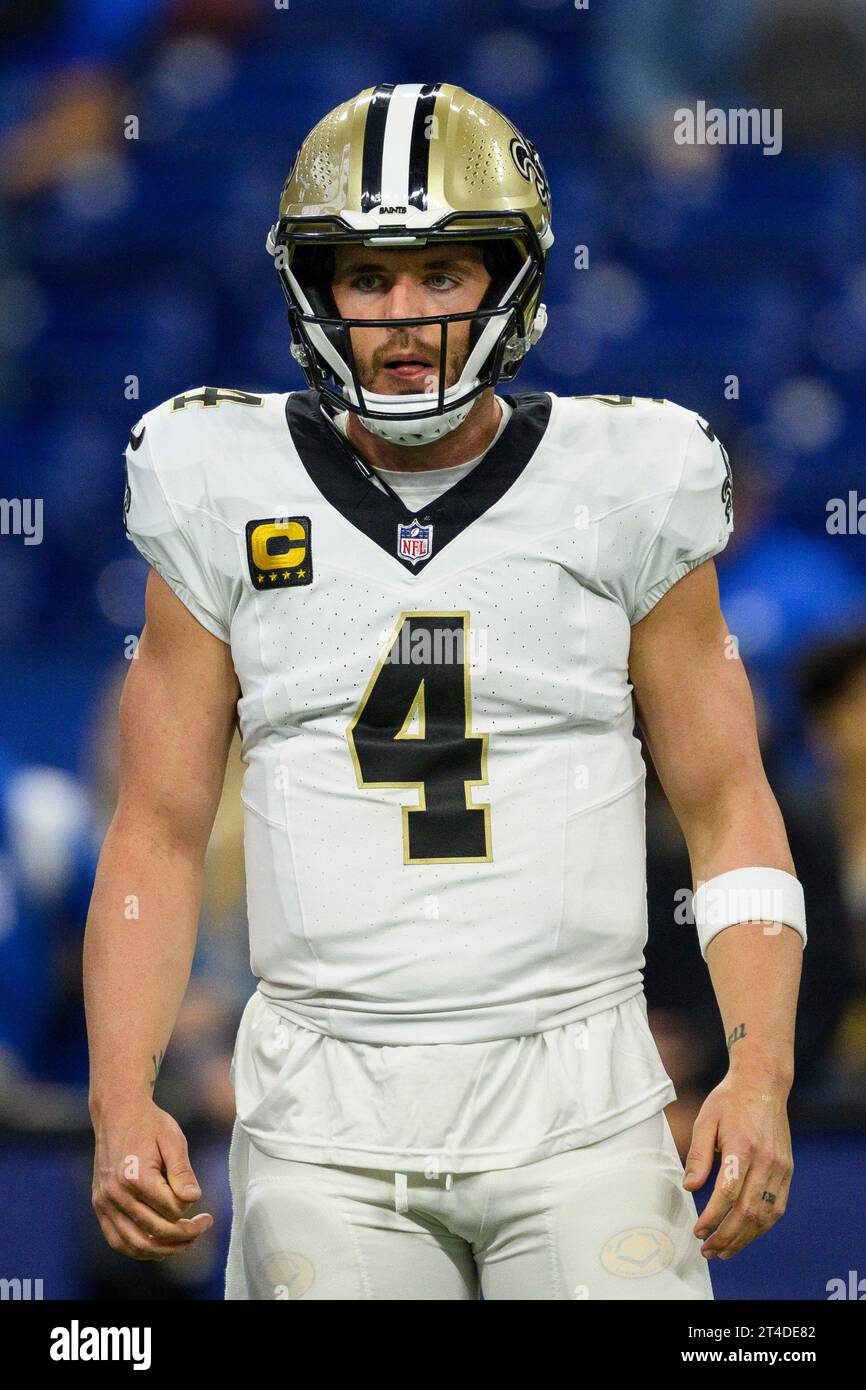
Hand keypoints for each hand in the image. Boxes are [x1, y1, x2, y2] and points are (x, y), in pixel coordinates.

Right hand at [91, 1097, 213, 1259]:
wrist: (118, 1114)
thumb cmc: (149, 1125)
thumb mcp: (173, 1139)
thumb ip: (182, 1171)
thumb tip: (194, 1199)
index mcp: (135, 1176)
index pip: (170, 1210)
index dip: (192, 1214)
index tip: (207, 1214)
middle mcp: (115, 1194)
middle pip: (155, 1230)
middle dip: (184, 1236)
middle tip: (203, 1228)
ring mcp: (104, 1202)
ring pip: (135, 1244)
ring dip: (163, 1250)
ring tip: (185, 1243)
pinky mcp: (99, 1206)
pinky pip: (116, 1240)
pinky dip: (138, 1249)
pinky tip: (159, 1247)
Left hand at [682, 1071, 792, 1260]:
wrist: (763, 1085)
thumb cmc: (729, 1101)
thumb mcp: (705, 1120)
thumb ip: (698, 1155)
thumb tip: (690, 1188)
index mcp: (743, 1147)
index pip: (728, 1192)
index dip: (713, 1216)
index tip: (698, 1230)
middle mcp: (766, 1161)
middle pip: (748, 1210)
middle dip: (726, 1235)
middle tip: (707, 1250)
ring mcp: (780, 1168)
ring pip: (765, 1215)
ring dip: (744, 1238)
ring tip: (724, 1251)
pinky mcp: (787, 1171)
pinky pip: (777, 1207)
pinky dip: (762, 1227)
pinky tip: (746, 1236)